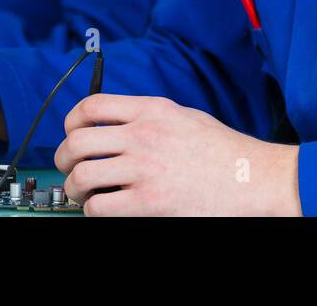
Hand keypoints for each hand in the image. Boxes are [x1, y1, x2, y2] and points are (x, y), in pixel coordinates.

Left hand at [55, 94, 301, 215]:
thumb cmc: (225, 151)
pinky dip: (92, 210)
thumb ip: (149, 115)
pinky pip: (99, 205)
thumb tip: (118, 122)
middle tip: (67, 168)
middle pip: (77, 141)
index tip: (70, 133)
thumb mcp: (184, 116)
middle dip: (63, 158)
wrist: (253, 178)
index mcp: (151, 110)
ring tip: (82, 193)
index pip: (91, 106)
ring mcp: (144, 168)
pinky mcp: (148, 202)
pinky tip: (102, 209)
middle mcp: (142, 135)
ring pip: (82, 175)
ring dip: (74, 187)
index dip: (71, 121)